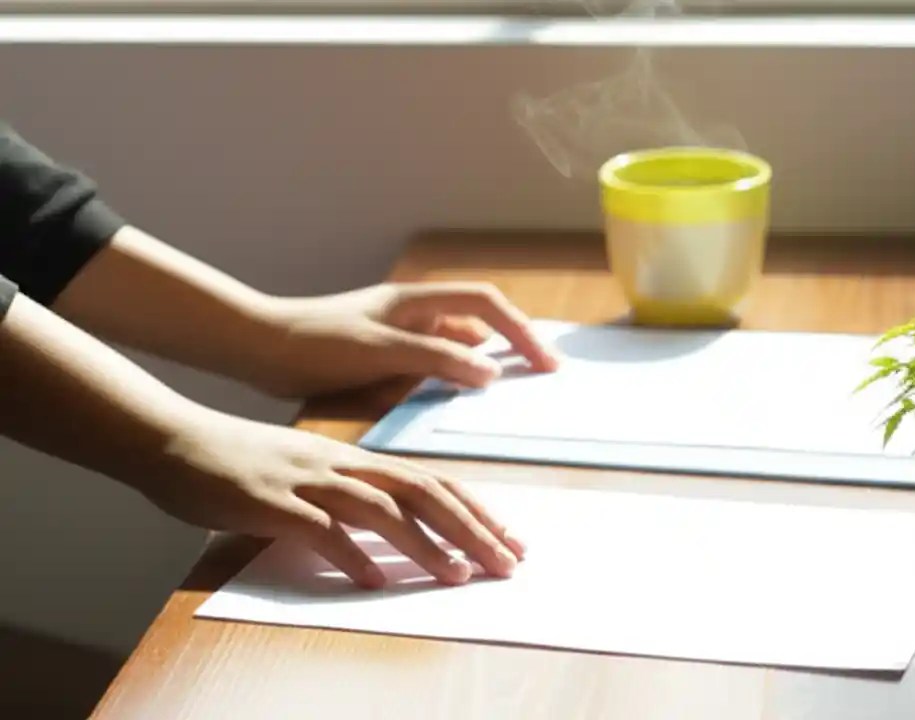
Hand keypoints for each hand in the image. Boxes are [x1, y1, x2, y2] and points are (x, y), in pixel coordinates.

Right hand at [149, 410, 522, 588]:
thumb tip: (395, 531)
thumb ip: (352, 495)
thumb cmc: (244, 462)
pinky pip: (319, 531)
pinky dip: (351, 556)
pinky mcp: (270, 503)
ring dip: (425, 546)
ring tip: (457, 576)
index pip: (433, 482)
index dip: (476, 511)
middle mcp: (342, 466)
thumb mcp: (311, 471)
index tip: (509, 540)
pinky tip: (374, 582)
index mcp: (356, 460)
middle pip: (424, 493)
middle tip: (506, 563)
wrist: (174, 441)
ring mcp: (307, 482)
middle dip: (472, 530)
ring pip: (382, 511)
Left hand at [256, 282, 561, 397]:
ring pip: (460, 345)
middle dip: (516, 344)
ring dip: (489, 363)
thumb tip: (491, 372)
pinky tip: (462, 403)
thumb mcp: (381, 351)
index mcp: (417, 302)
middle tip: (544, 376)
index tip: (544, 362)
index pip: (487, 305)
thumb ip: (437, 359)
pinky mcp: (386, 359)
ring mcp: (401, 336)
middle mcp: (415, 315)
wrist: (259, 349)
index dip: (521, 330)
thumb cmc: (316, 343)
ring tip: (515, 392)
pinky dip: (458, 379)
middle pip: (482, 323)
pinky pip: (435, 366)